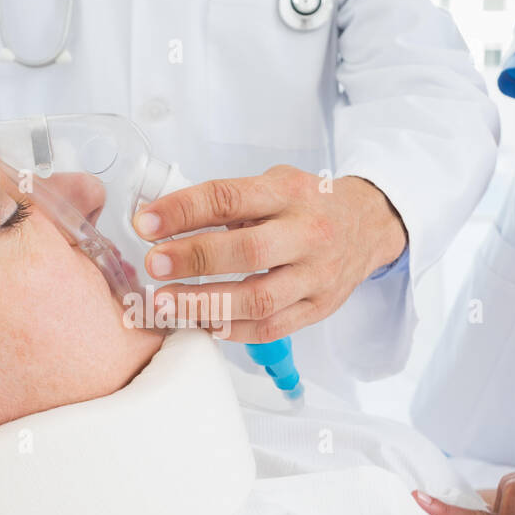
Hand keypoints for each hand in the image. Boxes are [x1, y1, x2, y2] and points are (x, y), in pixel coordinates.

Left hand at [132, 166, 405, 342]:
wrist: (369, 225)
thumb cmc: (307, 205)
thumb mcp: (273, 185)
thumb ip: (227, 201)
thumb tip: (160, 220)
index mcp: (289, 194)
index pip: (230, 198)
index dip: (183, 210)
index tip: (145, 222)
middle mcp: (307, 234)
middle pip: (248, 251)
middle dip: (194, 259)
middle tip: (153, 265)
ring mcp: (316, 275)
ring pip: (258, 298)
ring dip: (205, 303)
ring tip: (164, 303)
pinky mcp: (318, 308)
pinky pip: (270, 328)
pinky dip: (230, 330)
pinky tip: (199, 323)